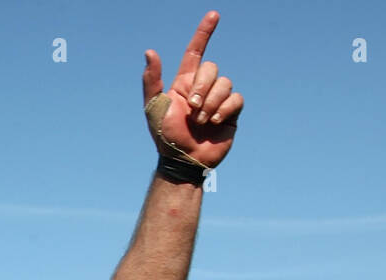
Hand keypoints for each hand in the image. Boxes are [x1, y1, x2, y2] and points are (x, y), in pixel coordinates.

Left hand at [142, 10, 242, 168]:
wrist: (183, 159)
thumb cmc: (165, 136)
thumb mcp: (153, 107)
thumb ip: (152, 80)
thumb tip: (150, 51)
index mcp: (185, 83)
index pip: (196, 52)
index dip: (204, 33)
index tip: (214, 14)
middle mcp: (203, 88)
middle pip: (212, 69)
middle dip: (201, 87)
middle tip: (192, 108)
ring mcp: (218, 100)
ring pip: (225, 83)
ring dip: (210, 103)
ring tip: (200, 121)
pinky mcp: (231, 113)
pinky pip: (235, 98)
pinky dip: (223, 109)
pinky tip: (213, 122)